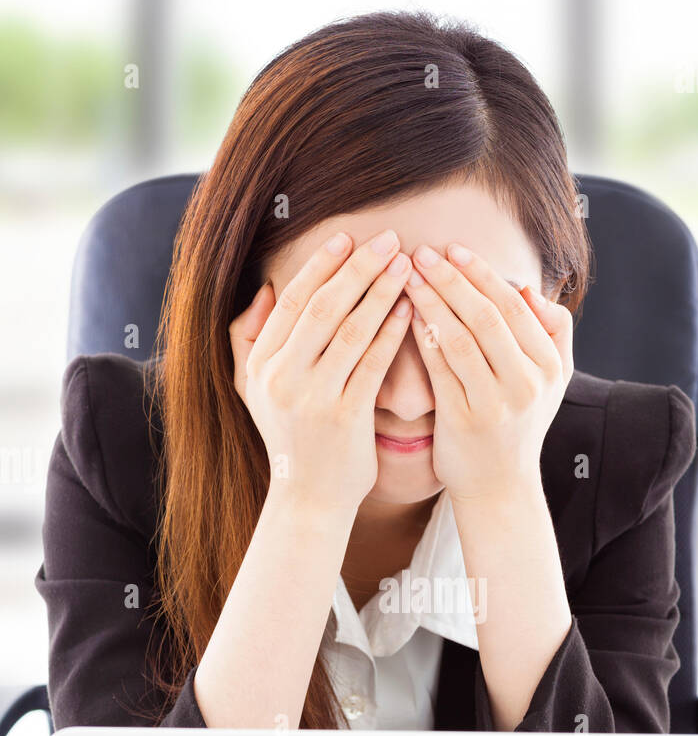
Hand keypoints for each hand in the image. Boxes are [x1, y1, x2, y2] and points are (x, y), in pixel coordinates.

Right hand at [229, 229, 412, 511]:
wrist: (308, 498)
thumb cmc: (289, 438)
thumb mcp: (254, 389)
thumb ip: (249, 338)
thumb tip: (267, 289)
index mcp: (261, 364)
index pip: (292, 300)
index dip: (321, 265)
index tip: (347, 237)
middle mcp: (282, 378)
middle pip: (322, 307)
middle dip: (358, 268)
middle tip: (389, 240)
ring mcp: (313, 399)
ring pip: (350, 331)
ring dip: (381, 293)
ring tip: (406, 265)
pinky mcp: (345, 418)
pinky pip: (372, 365)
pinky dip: (391, 333)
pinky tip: (410, 310)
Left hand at [404, 243, 572, 501]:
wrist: (500, 488)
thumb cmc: (518, 426)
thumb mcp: (551, 382)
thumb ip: (551, 332)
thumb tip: (527, 289)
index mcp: (550, 366)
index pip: (514, 306)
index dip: (482, 274)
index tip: (453, 249)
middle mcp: (527, 383)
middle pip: (487, 316)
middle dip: (452, 279)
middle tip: (422, 252)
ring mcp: (495, 403)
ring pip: (460, 338)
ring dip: (431, 301)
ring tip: (407, 275)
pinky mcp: (463, 420)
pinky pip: (439, 368)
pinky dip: (422, 336)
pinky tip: (404, 314)